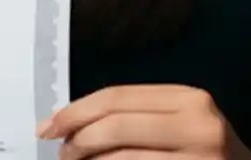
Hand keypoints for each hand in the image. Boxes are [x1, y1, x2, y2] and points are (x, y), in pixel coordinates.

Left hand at [36, 85, 250, 159]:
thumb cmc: (202, 150)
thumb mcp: (178, 121)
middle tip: (59, 151)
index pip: (117, 97)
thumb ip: (135, 115)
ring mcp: (200, 159)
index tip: (47, 125)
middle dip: (77, 138)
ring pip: (122, 157)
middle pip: (116, 125)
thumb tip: (69, 122)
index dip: (75, 110)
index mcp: (189, 99)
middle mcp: (199, 126)